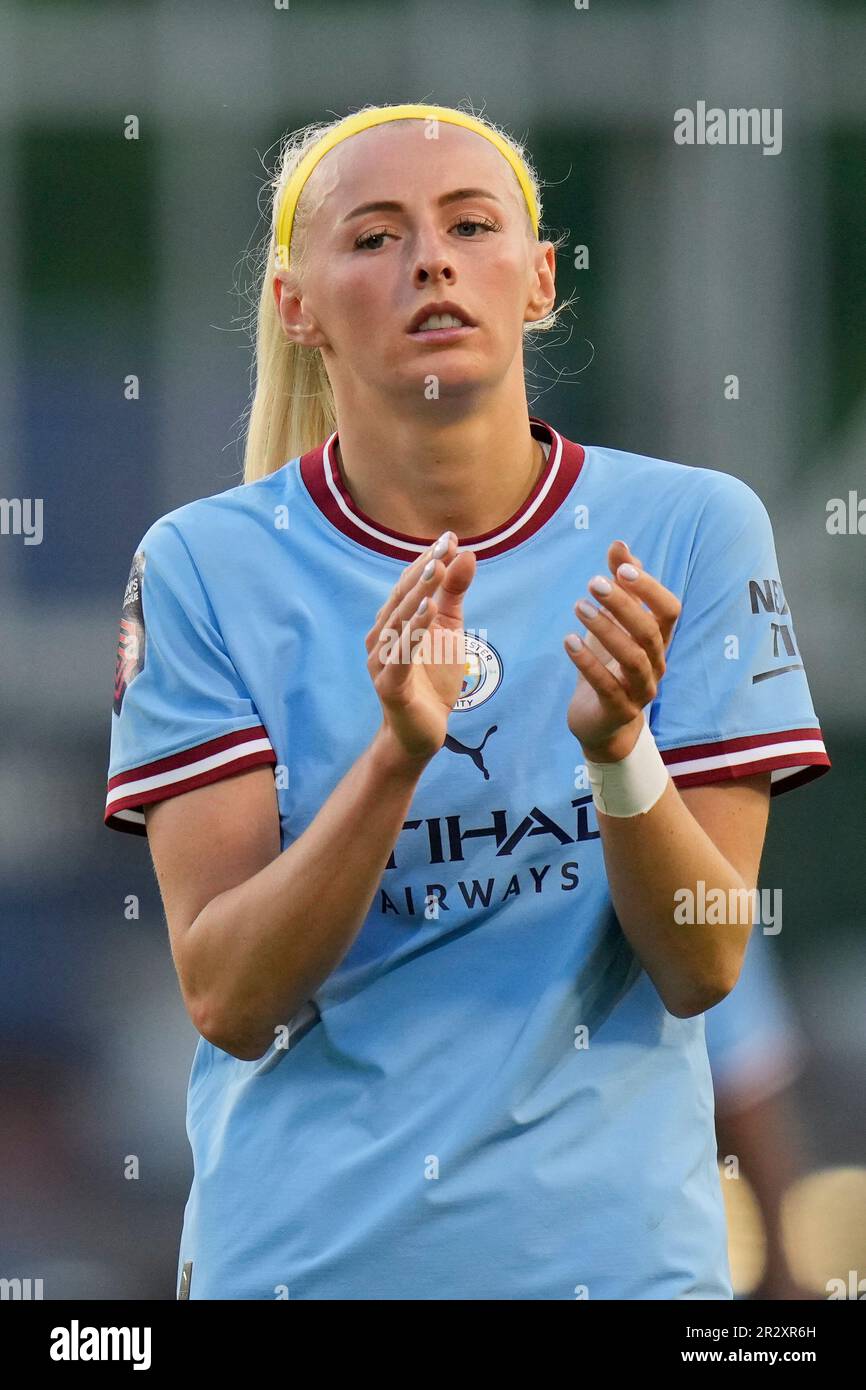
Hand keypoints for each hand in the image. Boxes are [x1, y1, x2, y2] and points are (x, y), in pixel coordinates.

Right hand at [366, 531, 476, 767]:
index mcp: (392, 622)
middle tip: (444, 547)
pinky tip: (429, 611)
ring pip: (399, 622)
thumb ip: (454, 594)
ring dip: (417, 594)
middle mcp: (380, 638)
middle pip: (402, 599)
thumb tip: (466, 553)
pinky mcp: (390, 686)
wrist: (420, 733)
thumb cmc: (431, 680)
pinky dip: (414, 632)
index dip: (427, 561)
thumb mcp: (449, 631)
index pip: (409, 585)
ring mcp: (382, 662)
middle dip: (424, 571)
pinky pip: (401, 655)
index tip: (449, 537)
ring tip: (437, 570)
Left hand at [564, 540, 680, 760]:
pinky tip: (568, 641)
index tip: (621, 569)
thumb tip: (620, 544)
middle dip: (624, 605)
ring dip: (604, 629)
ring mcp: (641, 690)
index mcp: (658, 640)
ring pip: (632, 658)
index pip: (669, 609)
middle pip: (650, 632)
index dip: (650, 588)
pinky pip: (606, 686)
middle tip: (593, 583)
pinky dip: (587, 662)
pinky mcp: (618, 710)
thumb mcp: (613, 622)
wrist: (602, 722)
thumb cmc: (609, 664)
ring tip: (578, 607)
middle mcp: (656, 664)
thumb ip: (620, 585)